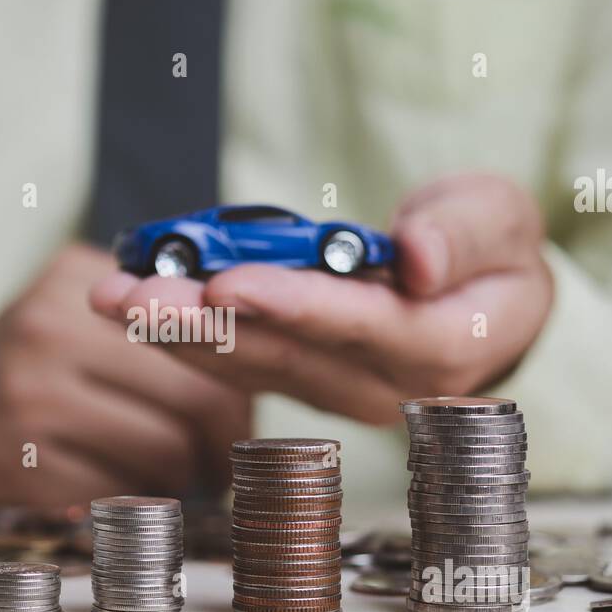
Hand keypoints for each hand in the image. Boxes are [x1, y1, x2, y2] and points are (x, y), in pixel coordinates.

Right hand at [0, 245, 250, 507]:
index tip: (239, 414)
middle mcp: (47, 329)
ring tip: (171, 478)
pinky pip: (120, 497)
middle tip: (220, 464)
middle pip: (196, 400)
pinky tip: (124, 493)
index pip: (207, 332)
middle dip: (221, 444)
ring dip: (182, 480)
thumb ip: (163, 314)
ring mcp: (26, 398)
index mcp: (78, 279)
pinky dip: (136, 505)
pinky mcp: (15, 466)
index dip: (239, 384)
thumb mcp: (88, 311)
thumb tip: (265, 357)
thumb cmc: (45, 366)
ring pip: (166, 455)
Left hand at [89, 173, 552, 425]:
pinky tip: (134, 307)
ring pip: (247, 364)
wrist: (488, 303)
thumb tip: (419, 258)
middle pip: (282, 354)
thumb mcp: (503, 221)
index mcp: (439, 347)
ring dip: (174, 332)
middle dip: (198, 324)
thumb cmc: (494, 253)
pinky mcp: (301, 377)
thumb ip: (466, 234)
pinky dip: (184, 333)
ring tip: (109, 297)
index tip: (225, 283)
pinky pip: (237, 360)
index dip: (291, 306)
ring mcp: (335, 389)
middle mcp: (380, 385)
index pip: (359, 328)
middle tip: (125, 296)